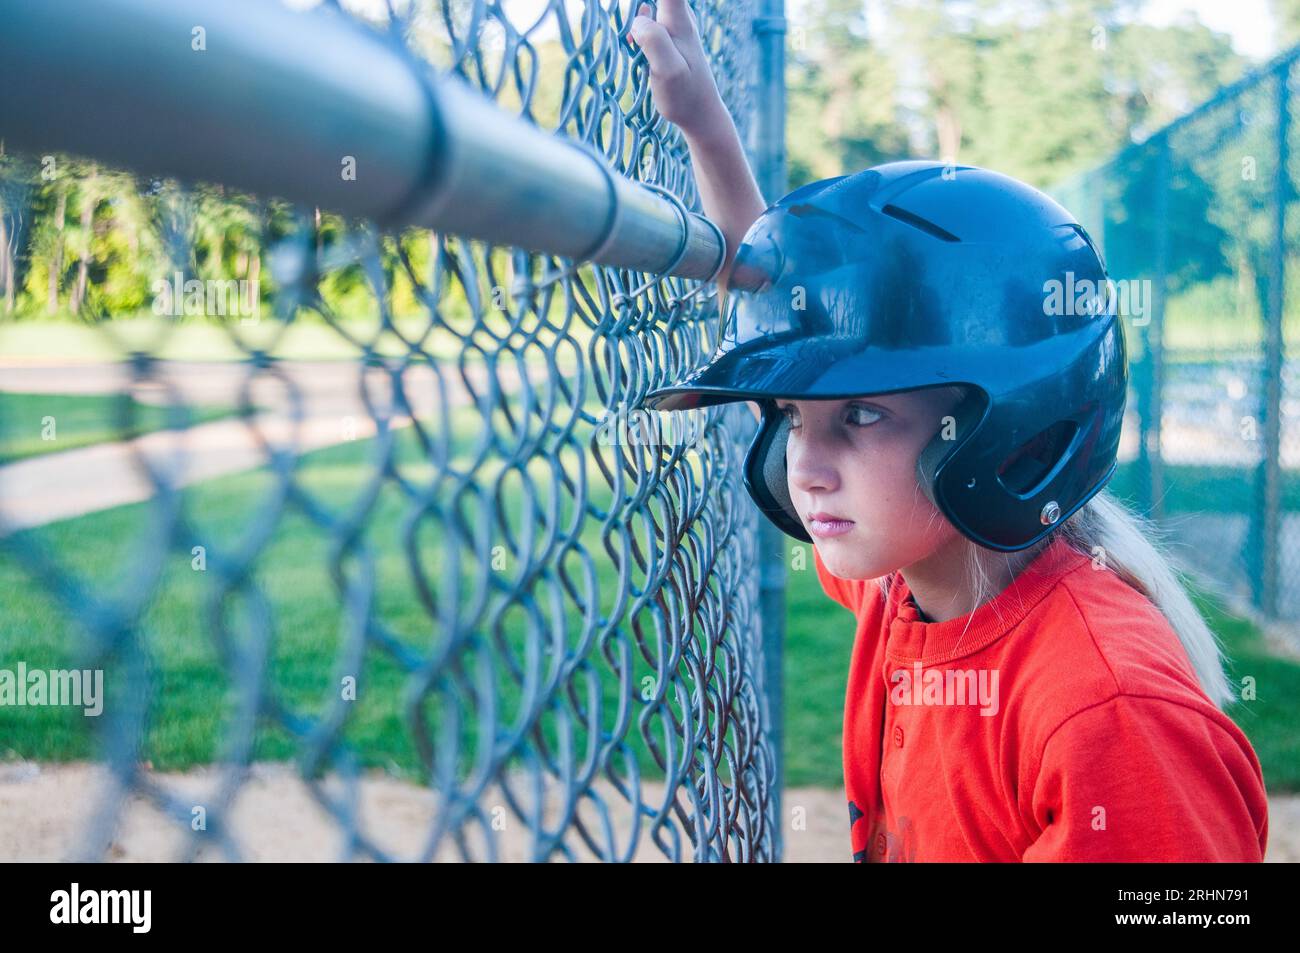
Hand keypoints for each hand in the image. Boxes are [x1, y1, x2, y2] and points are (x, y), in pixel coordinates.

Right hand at [628, 1, 727, 139]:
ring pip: (652, 3)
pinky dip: (640, 12)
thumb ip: (655, 42)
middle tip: (624, 23)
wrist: (701, 115)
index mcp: (677, 18)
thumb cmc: (685, 96)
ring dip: (641, 8)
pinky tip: (631, 28)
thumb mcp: (668, 71)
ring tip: (625, 27)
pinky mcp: (666, 35)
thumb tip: (639, 17)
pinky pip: (650, 12)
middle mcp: (676, 15)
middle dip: (642, 0)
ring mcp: (671, 24)